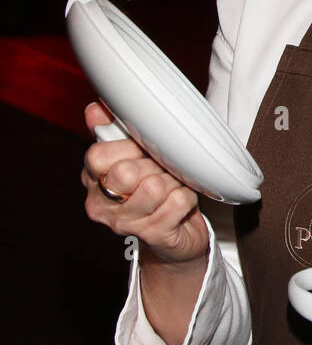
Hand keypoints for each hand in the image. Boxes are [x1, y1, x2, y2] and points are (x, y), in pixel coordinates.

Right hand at [81, 102, 208, 265]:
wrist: (172, 233)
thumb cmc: (149, 187)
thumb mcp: (128, 156)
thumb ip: (111, 130)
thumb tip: (95, 109)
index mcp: (92, 179)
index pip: (98, 156)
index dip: (126, 147)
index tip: (140, 149)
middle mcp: (102, 205)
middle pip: (126, 172)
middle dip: (152, 164)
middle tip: (160, 168)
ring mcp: (126, 224)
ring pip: (155, 187)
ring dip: (172, 180)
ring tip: (171, 183)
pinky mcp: (154, 235)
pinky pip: (178, 201)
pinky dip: (187, 196)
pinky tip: (181, 198)